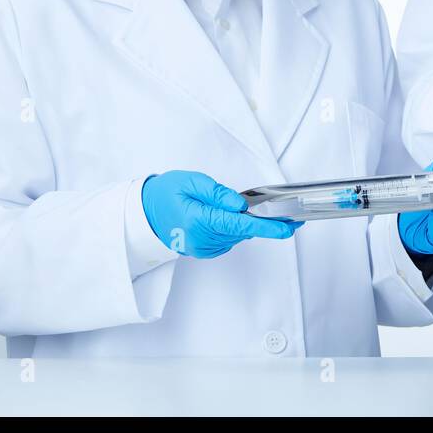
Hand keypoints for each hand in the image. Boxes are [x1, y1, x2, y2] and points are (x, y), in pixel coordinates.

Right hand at [142, 170, 298, 257]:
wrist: (145, 213)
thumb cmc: (166, 193)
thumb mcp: (190, 182)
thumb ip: (217, 193)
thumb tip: (240, 204)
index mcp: (198, 221)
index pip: (240, 224)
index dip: (268, 227)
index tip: (288, 228)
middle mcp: (202, 239)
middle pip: (242, 229)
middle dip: (259, 219)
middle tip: (268, 207)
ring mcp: (203, 248)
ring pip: (237, 234)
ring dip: (242, 221)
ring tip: (228, 207)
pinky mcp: (205, 250)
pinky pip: (229, 238)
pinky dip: (232, 227)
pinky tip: (221, 216)